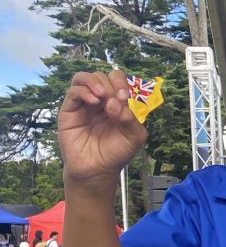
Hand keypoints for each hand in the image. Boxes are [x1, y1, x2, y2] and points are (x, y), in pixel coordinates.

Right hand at [58, 70, 146, 184]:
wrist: (97, 170)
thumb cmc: (116, 153)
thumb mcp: (134, 136)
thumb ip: (131, 118)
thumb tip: (114, 102)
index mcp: (117, 103)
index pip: (118, 80)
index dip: (121, 83)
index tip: (124, 97)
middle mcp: (101, 101)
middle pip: (102, 76)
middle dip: (110, 84)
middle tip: (115, 99)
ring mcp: (84, 104)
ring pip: (84, 78)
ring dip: (95, 82)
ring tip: (102, 96)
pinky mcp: (70, 110)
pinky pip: (73, 92)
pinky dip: (83, 91)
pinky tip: (93, 101)